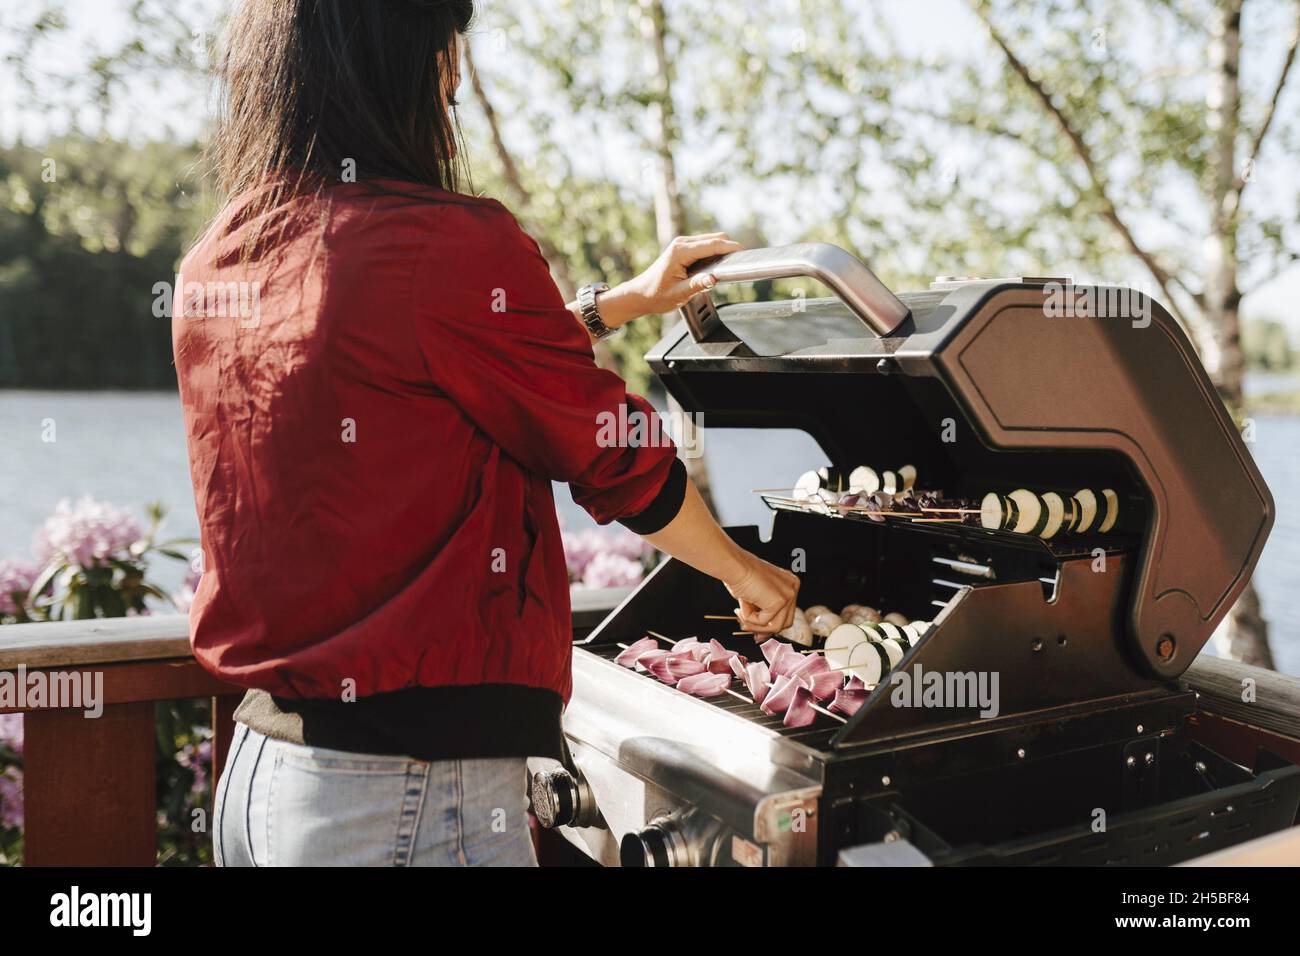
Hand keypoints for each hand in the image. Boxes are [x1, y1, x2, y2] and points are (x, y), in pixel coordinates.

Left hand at [597, 233, 742, 327]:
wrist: (640, 294)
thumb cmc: (656, 295)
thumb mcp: (679, 294)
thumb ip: (698, 285)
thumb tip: (714, 279)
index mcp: (680, 252)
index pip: (712, 245)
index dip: (730, 248)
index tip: (744, 251)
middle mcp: (682, 243)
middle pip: (715, 238)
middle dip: (729, 248)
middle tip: (739, 264)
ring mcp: (683, 244)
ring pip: (712, 240)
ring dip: (722, 251)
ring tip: (728, 267)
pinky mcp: (685, 248)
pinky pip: (706, 246)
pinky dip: (715, 253)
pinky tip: (716, 267)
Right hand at [723, 551, 800, 636]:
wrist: (733, 565)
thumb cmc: (738, 576)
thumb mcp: (755, 596)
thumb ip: (763, 612)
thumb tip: (761, 638)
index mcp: (790, 583)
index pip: (786, 614)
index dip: (770, 626)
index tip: (757, 635)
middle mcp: (793, 587)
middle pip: (785, 622)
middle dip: (765, 630)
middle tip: (746, 628)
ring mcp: (789, 594)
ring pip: (775, 626)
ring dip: (755, 625)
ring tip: (740, 614)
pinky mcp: (780, 601)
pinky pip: (764, 622)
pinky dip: (749, 617)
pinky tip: (741, 603)